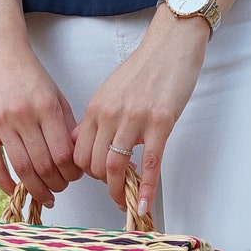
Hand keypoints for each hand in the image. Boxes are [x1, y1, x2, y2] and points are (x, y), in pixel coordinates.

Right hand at [0, 39, 80, 205]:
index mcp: (46, 107)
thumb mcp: (56, 97)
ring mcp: (0, 122)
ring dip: (36, 189)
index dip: (71, 172)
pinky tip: (17, 191)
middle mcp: (23, 115)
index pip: (63, 154)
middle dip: (56, 184)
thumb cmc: (31, 77)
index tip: (74, 176)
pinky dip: (6, 183)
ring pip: (21, 168)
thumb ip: (67, 127)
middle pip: (43, 165)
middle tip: (60, 187)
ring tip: (45, 195)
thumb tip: (75, 162)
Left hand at [73, 9, 209, 214]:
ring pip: (116, 167)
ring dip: (120, 192)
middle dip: (104, 184)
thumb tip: (81, 142)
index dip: (87, 173)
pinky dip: (147, 189)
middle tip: (118, 189)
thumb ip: (96, 118)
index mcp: (96, 108)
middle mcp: (110, 115)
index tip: (101, 177)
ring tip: (127, 203)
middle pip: (93, 164)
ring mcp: (135, 119)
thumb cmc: (145, 68)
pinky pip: (150, 164)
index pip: (79, 152)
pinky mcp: (160, 123)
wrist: (172, 45)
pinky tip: (146, 205)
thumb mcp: (110, 91)